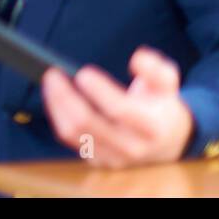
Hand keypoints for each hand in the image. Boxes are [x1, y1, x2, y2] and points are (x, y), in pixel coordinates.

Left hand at [42, 46, 195, 167]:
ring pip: (72, 133)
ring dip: (56, 104)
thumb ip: (156, 69)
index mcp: (151, 127)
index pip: (119, 110)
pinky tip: (54, 96)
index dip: (99, 90)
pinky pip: (69, 138)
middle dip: (65, 96)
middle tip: (53, 73)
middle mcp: (131, 147)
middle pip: (87, 123)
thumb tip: (138, 58)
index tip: (83, 72)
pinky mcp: (97, 160)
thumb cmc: (161, 105)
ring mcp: (112, 157)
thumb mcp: (168, 84)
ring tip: (51, 81)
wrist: (167, 142)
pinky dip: (57, 115)